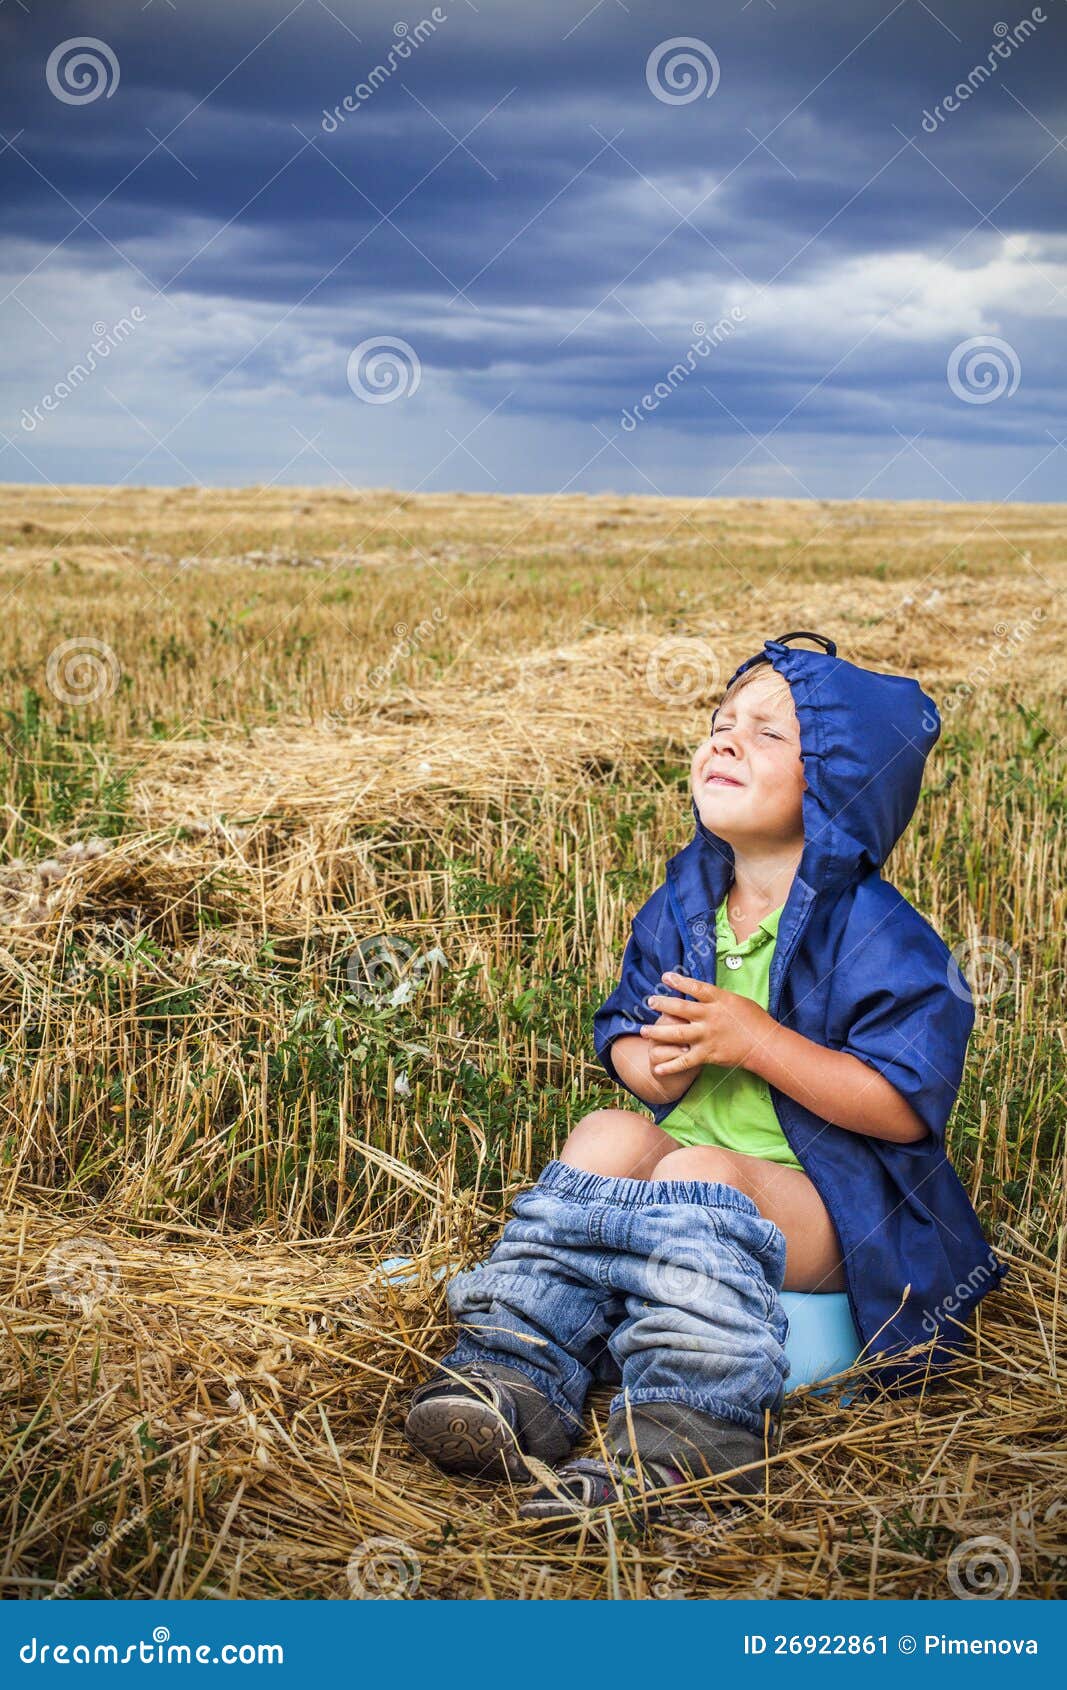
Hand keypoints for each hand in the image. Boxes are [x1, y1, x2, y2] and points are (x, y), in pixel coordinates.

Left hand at [640, 971, 771, 1074]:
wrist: (765, 1045)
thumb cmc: (755, 1020)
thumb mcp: (737, 1001)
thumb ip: (718, 997)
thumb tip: (703, 990)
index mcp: (719, 1000)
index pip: (695, 987)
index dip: (679, 981)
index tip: (665, 977)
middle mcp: (710, 1016)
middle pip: (680, 1008)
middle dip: (662, 1004)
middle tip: (649, 1002)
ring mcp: (707, 1036)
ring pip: (676, 1033)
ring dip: (657, 1032)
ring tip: (643, 1031)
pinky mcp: (707, 1054)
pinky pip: (684, 1061)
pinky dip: (669, 1065)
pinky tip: (657, 1067)